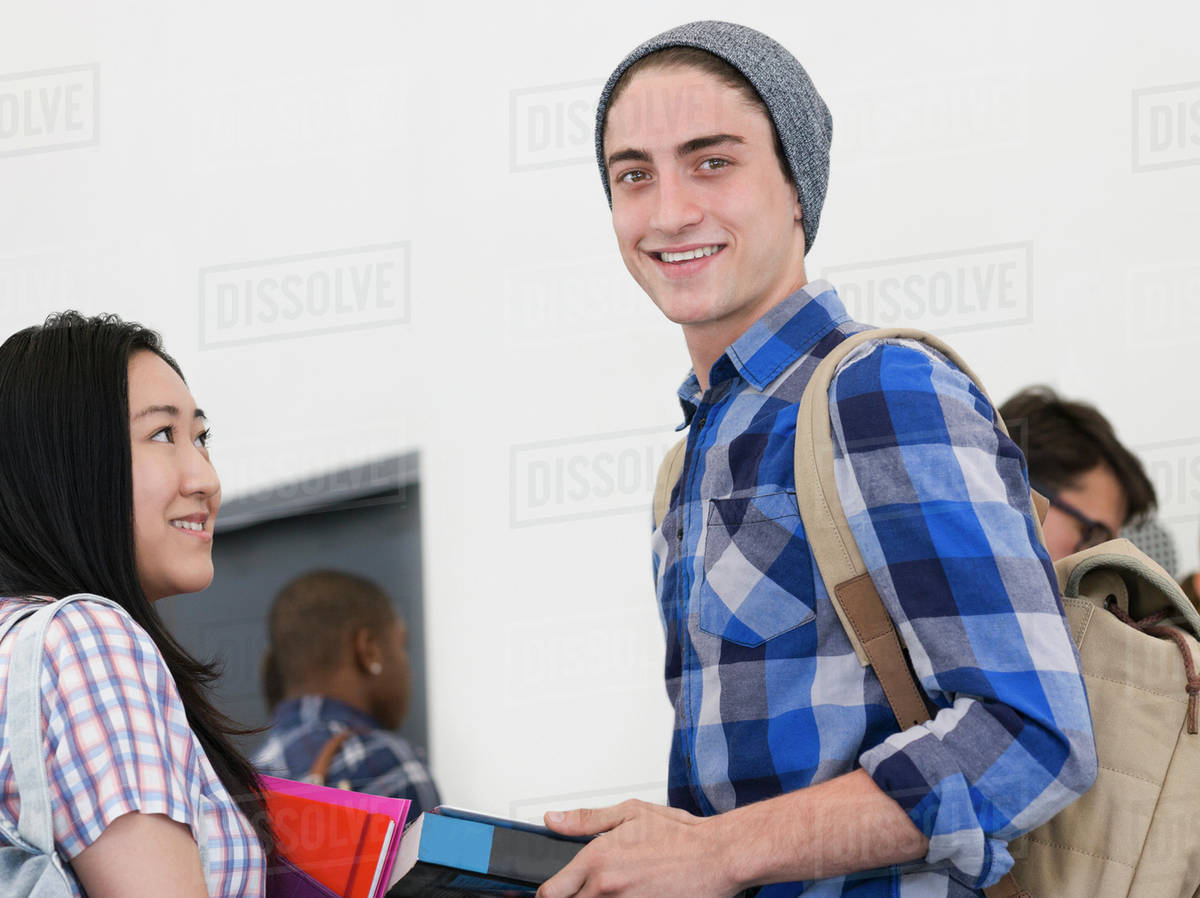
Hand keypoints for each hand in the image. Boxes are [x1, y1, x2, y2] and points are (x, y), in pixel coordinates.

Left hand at [536, 799, 741, 897]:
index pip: (551, 892)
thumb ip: (585, 820)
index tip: (554, 892)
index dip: (549, 894)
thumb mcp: (630, 813)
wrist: (717, 856)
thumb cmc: (679, 834)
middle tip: (582, 890)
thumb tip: (553, 820)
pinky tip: (628, 896)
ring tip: (613, 890)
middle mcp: (606, 888)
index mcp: (597, 860)